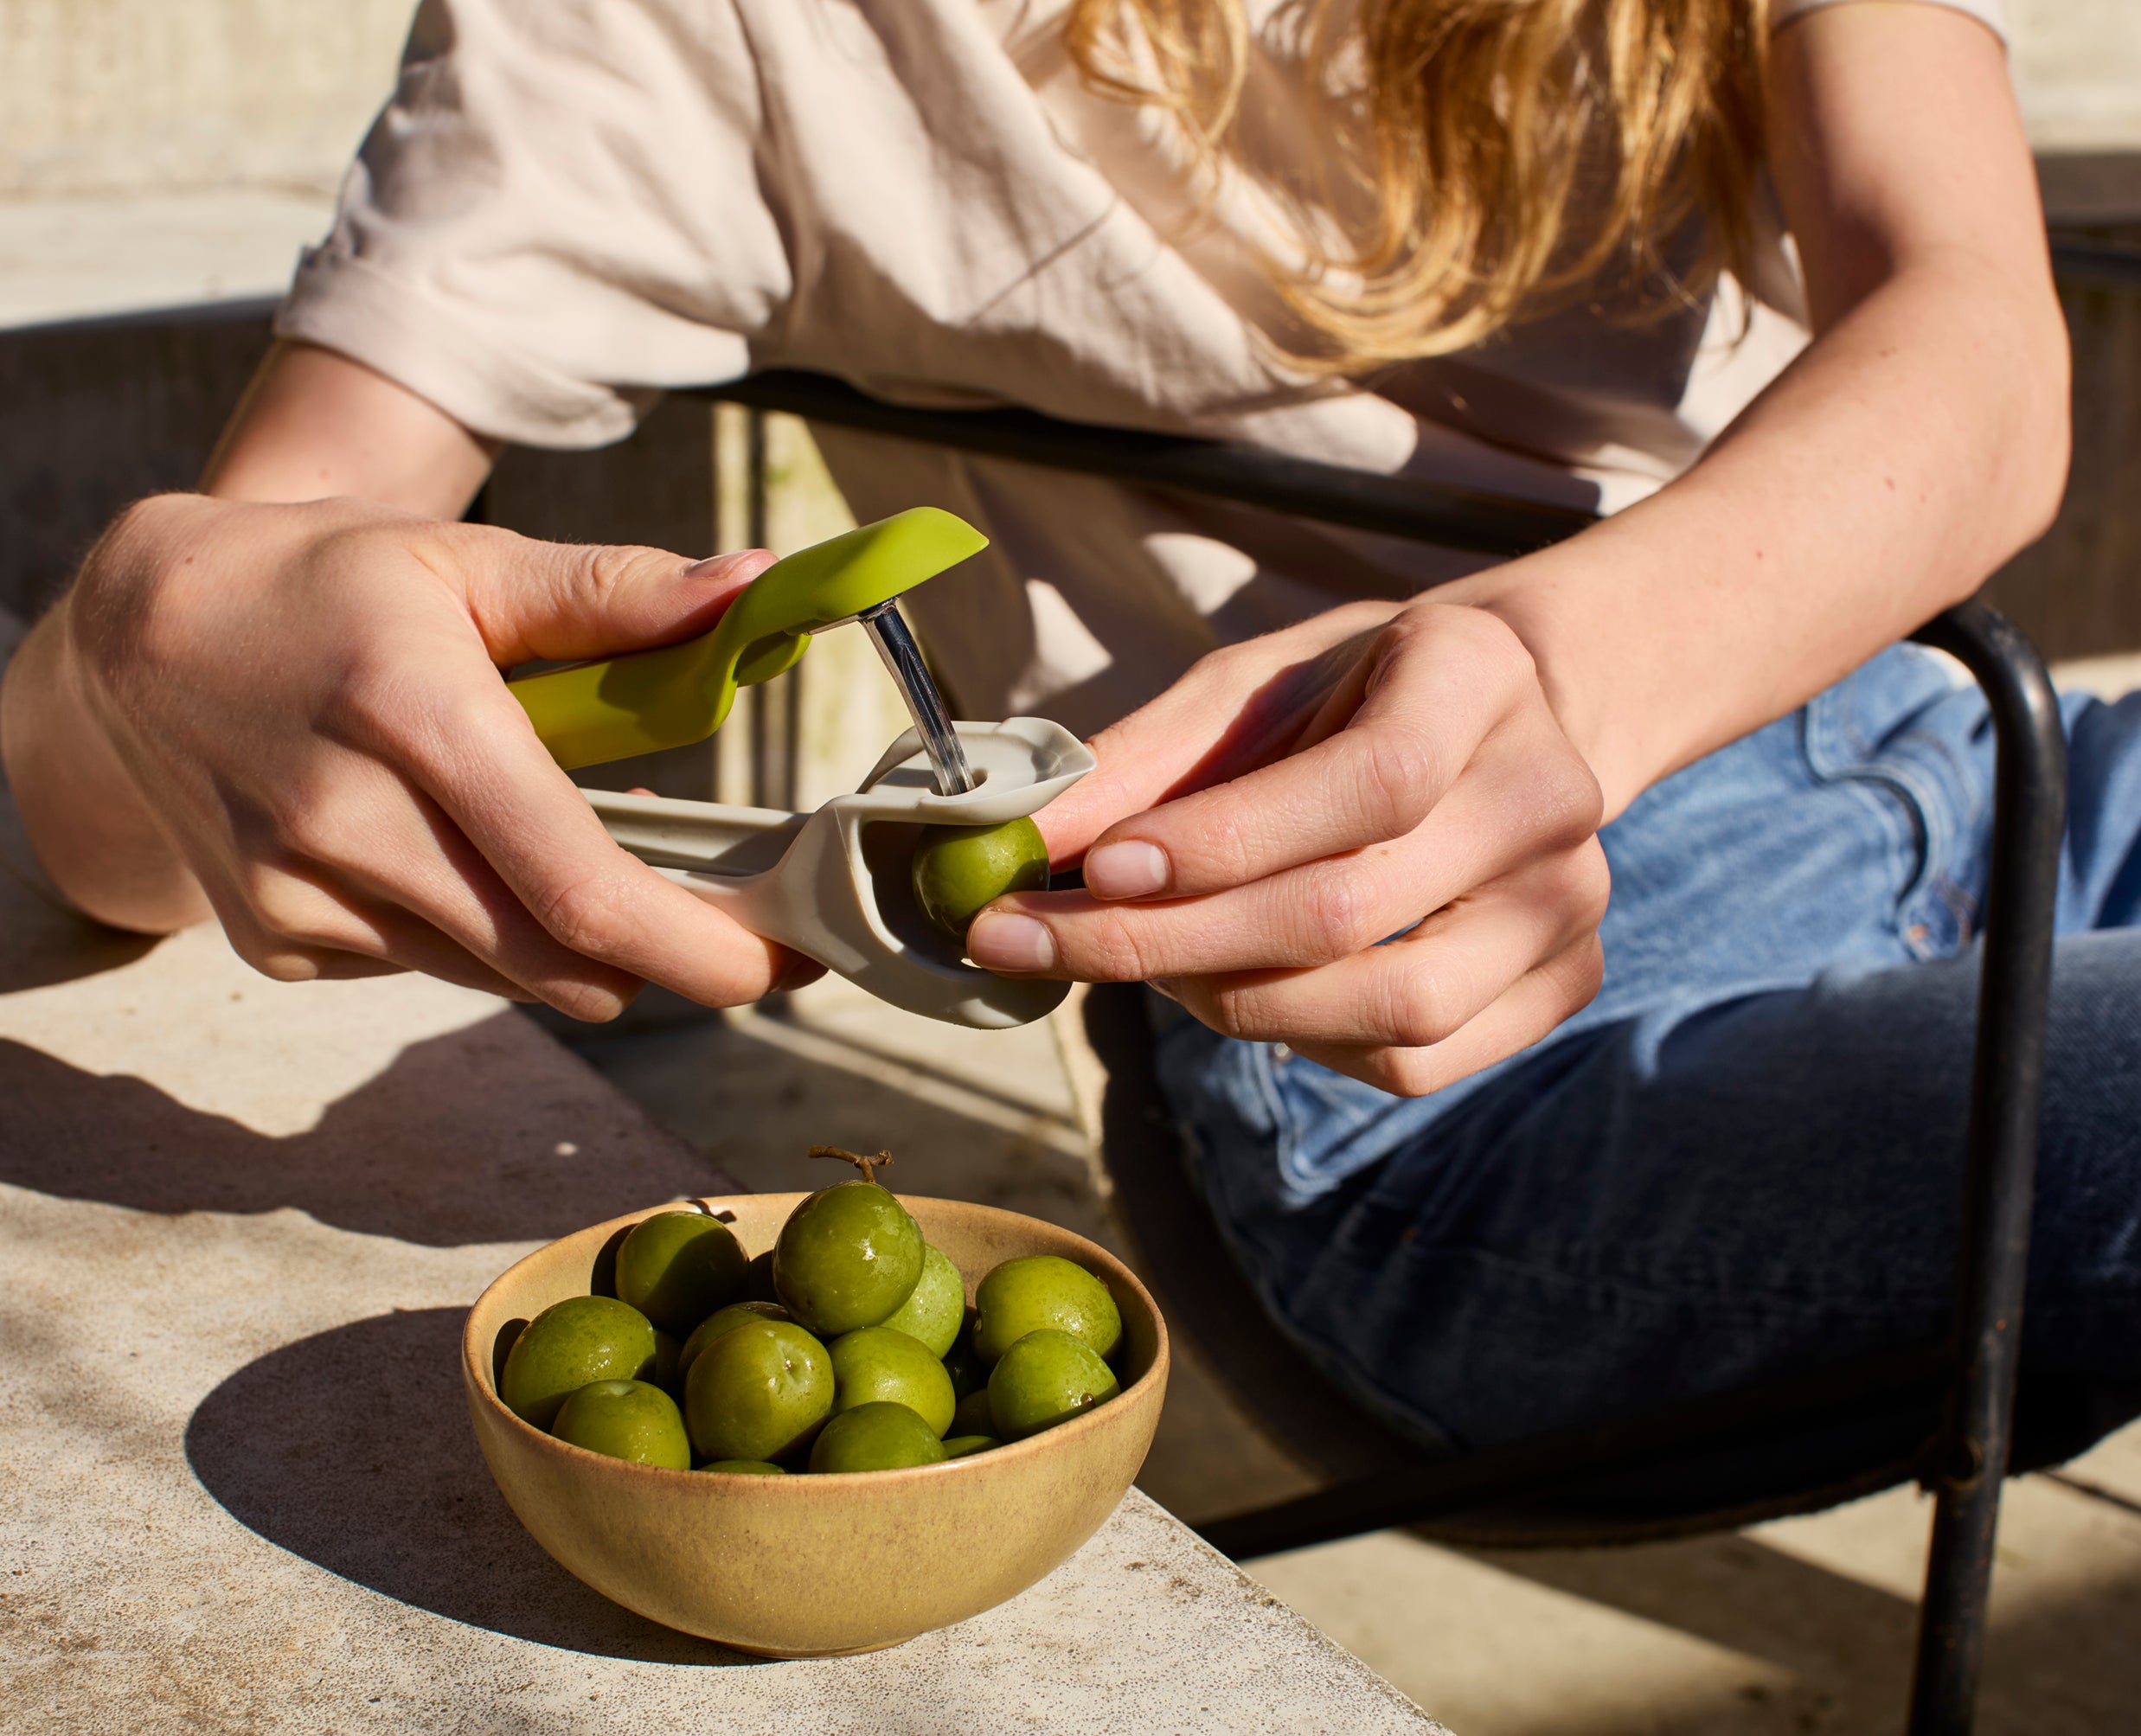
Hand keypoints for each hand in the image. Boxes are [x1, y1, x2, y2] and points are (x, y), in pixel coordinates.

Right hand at [37, 492, 815, 1016]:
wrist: (137, 641)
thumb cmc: (322, 588)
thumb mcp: (466, 560)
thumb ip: (612, 591)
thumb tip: (751, 585)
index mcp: (415, 718)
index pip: (579, 887)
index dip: (696, 949)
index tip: (778, 964)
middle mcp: (347, 824)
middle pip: (557, 964)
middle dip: (661, 962)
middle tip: (721, 921)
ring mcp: (299, 898)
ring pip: (502, 975)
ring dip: (563, 936)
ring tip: (548, 837)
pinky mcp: (277, 943)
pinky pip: (429, 968)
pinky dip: (476, 929)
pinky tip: (440, 846)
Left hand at [969, 600, 1608, 1094]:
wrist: (1503, 719)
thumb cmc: (1354, 694)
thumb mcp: (1249, 685)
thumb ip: (1143, 759)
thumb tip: (1020, 838)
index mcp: (1477, 676)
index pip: (1369, 783)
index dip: (1223, 841)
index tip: (1092, 869)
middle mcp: (1547, 795)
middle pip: (1348, 912)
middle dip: (1165, 942)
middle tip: (1035, 942)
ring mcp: (1569, 903)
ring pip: (1385, 1009)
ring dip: (1228, 1002)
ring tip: (1149, 960)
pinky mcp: (1566, 982)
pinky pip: (1413, 1062)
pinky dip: (1302, 1040)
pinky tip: (1247, 987)